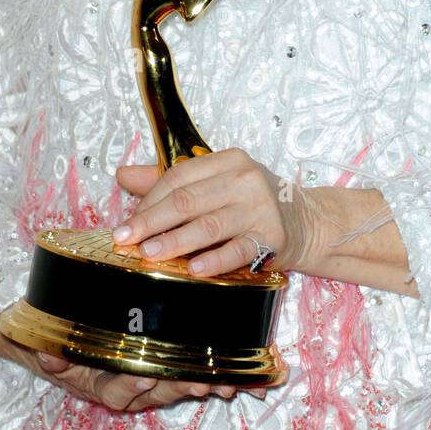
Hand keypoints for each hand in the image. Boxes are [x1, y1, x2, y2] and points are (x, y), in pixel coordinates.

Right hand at [0, 312, 255, 405]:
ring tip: (229, 382)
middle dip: (180, 387)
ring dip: (205, 383)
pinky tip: (243, 374)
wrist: (46, 336)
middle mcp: (126, 384)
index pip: (113, 392)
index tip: (141, 377)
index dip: (128, 388)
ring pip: (179, 383)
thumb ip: (40, 350)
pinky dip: (218, 372)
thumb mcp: (36, 342)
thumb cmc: (45, 336)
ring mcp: (148, 376)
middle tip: (202, 382)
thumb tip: (47, 356)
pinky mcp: (166, 361)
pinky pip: (193, 369)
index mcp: (96, 382)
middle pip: (156, 391)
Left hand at [111, 146, 320, 279]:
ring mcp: (261, 207)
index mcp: (228, 160)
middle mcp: (246, 179)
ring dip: (175, 241)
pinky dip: (215, 260)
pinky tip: (194, 269)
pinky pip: (238, 250)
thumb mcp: (216, 183)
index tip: (126, 223)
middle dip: (151, 221)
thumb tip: (123, 175)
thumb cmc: (253, 203)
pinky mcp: (273, 237)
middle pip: (188, 200)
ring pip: (209, 225)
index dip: (148, 201)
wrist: (307, 222)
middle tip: (126, 239)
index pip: (179, 177)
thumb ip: (170, 180)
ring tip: (149, 252)